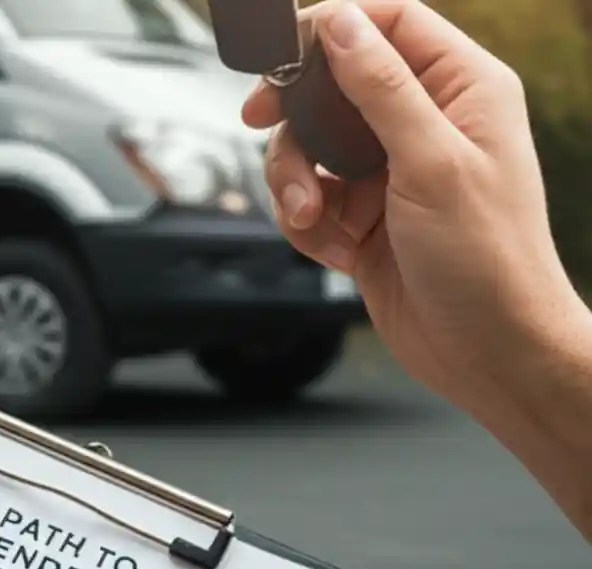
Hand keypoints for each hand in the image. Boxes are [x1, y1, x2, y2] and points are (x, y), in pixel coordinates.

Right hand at [246, 0, 591, 417]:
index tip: (280, 55)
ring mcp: (392, 172)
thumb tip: (340, 23)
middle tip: (259, 123)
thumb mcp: (431, 163)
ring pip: (310, 145)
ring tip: (312, 219)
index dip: (330, 28)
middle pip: (332, 84)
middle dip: (295, 116)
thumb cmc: (488, 262)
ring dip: (294, 180)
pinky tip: (334, 251)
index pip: (388, 23)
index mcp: (463, 90)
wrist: (489, 354)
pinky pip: (309, 198)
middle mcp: (426, 122)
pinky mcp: (365, 217)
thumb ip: (382, 88)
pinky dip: (306, 223)